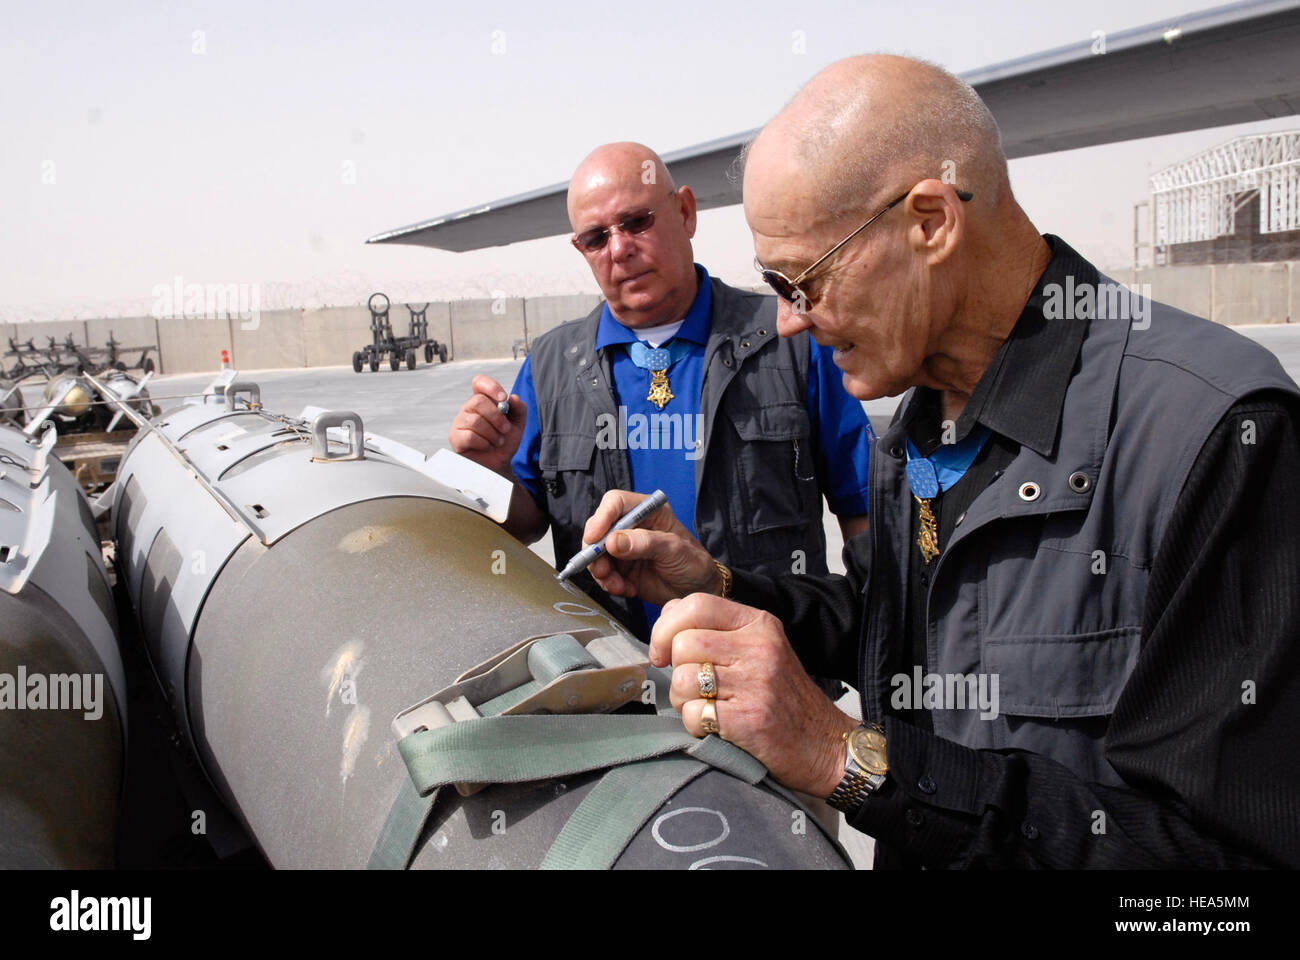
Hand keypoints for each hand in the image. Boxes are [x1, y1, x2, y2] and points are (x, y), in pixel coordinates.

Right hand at [448, 375, 525, 474]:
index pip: (479, 382)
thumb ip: (519, 409)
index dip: (490, 386)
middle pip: (478, 401)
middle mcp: (469, 409)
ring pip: (475, 420)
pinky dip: (484, 443)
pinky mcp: (456, 437)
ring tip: (498, 441)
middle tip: (506, 429)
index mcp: (483, 401)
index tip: (503, 398)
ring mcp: (460, 422)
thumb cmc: (504, 442)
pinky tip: (487, 446)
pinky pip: (469, 436)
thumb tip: (514, 398)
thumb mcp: (518, 425)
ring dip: (492, 433)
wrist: (499, 463)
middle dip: (496, 417)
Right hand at [583, 489, 719, 606]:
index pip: (616, 503)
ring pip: (596, 553)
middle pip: (599, 528)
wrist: (698, 591)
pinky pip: (603, 573)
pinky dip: (609, 584)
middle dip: (595, 550)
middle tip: (601, 569)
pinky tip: (627, 589)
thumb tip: (613, 541)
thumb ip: (645, 543)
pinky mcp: (621, 568)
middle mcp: (631, 526)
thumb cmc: (693, 563)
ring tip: (617, 585)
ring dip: (601, 571)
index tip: (594, 538)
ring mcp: (624, 548)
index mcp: (647, 511)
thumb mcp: (674, 550)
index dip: (601, 518)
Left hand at [649, 594, 854, 796]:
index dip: (666, 627)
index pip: (696, 604)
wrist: (825, 745)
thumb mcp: (761, 649)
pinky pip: (692, 715)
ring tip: (708, 707)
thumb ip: (718, 631)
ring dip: (683, 701)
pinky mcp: (749, 719)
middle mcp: (759, 648)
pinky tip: (717, 726)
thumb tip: (666, 622)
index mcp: (759, 624)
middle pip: (683, 644)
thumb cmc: (784, 698)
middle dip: (676, 670)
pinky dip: (696, 725)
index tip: (663, 651)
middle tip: (694, 687)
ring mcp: (756, 683)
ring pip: (682, 680)